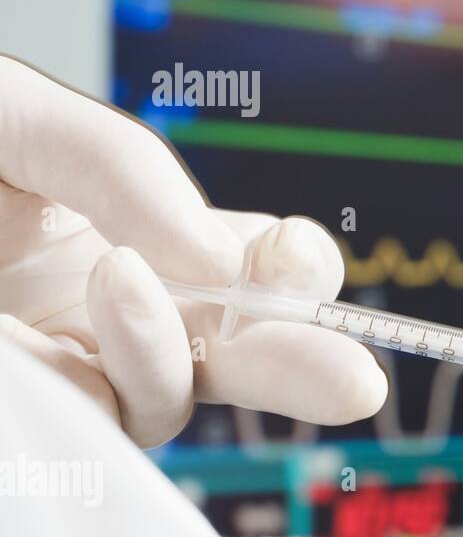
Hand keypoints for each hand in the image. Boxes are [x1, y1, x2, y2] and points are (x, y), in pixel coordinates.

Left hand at [0, 55, 387, 445]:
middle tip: (355, 385)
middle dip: (308, 365)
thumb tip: (226, 266)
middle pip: (244, 349)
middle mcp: (125, 308)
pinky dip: (129, 357)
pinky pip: (116, 413)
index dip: (293, 268)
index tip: (290, 256)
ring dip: (177, 350)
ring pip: (183, 397)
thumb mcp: (30, 121)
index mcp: (139, 233)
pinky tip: (97, 297)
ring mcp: (81, 364)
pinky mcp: (42, 416)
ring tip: (123, 276)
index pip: (253, 266)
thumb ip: (128, 171)